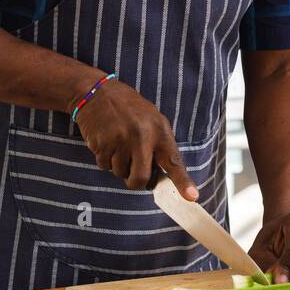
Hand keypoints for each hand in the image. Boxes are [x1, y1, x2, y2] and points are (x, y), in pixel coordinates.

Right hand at [73, 77, 195, 194]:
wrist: (97, 92)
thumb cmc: (128, 107)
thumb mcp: (152, 119)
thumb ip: (159, 144)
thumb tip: (162, 173)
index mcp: (159, 130)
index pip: (173, 161)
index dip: (183, 182)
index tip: (192, 197)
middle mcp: (141, 137)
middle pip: (140, 178)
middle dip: (136, 182)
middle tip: (133, 174)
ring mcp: (120, 141)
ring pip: (120, 173)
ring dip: (118, 166)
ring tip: (118, 144)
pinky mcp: (102, 144)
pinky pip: (104, 166)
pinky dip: (105, 159)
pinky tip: (106, 141)